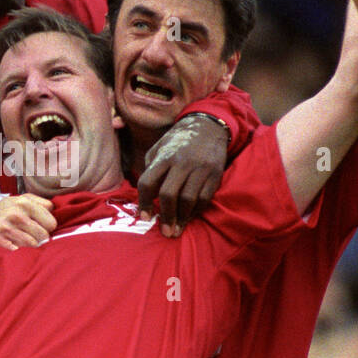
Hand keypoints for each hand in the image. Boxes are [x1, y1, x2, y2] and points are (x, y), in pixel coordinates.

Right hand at [0, 194, 54, 252]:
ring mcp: (5, 225)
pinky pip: (18, 249)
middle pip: (44, 233)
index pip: (51, 220)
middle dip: (40, 239)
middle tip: (31, 238)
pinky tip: (10, 245)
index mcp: (23, 202)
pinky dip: (17, 249)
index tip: (41, 229)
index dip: (48, 227)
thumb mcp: (14, 202)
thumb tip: (54, 208)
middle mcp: (15, 212)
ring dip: (29, 246)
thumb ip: (36, 202)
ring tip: (20, 241)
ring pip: (33, 243)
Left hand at [137, 114, 228, 236]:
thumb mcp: (159, 148)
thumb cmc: (177, 142)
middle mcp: (181, 162)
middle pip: (169, 193)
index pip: (148, 182)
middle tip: (165, 231)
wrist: (208, 126)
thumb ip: (151, 170)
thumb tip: (146, 198)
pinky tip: (189, 218)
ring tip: (176, 230)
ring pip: (188, 199)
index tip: (145, 217)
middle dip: (166, 216)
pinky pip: (204, 198)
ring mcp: (200, 168)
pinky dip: (196, 211)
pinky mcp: (214, 174)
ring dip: (182, 218)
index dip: (143, 202)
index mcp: (164, 156)